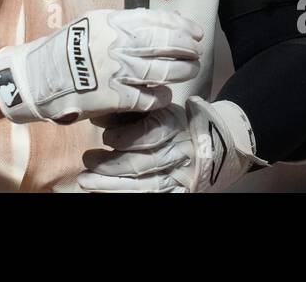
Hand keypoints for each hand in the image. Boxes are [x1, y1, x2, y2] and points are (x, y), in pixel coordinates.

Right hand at [0, 8, 202, 124]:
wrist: (37, 77)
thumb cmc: (63, 50)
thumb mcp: (90, 25)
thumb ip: (119, 25)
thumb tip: (153, 26)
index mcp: (111, 21)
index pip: (156, 20)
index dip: (180, 26)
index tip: (194, 31)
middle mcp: (116, 43)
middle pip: (165, 43)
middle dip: (186, 47)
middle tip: (196, 52)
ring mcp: (116, 71)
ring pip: (162, 70)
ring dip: (181, 70)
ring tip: (190, 70)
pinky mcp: (114, 97)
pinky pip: (148, 98)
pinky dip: (161, 96)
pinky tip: (165, 94)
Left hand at [77, 96, 266, 191]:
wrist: (217, 142)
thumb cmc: (176, 122)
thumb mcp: (158, 108)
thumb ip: (130, 111)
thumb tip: (97, 114)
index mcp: (174, 125)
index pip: (149, 133)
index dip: (125, 137)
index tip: (106, 136)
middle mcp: (180, 151)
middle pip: (143, 163)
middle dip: (111, 165)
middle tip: (87, 160)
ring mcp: (181, 175)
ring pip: (146, 186)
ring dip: (113, 186)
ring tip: (88, 182)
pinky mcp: (181, 191)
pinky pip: (156, 198)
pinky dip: (130, 197)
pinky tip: (107, 195)